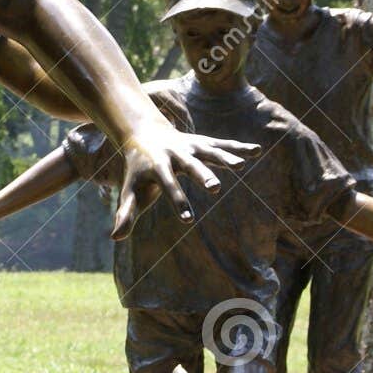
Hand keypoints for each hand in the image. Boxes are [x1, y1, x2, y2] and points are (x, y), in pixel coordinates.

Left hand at [112, 120, 259, 238]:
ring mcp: (190, 146)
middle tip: (215, 189)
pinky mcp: (202, 142)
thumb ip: (126, 213)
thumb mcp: (130, 190)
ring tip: (241, 165)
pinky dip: (238, 147)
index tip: (187, 220)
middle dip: (202, 176)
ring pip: (209, 151)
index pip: (167, 186)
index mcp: (157, 167)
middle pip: (190, 166)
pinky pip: (221, 145)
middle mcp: (175, 154)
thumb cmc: (138, 171)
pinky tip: (256, 151)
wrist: (144, 134)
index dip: (177, 201)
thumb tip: (116, 237)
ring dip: (224, 157)